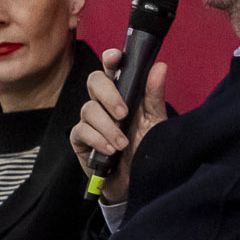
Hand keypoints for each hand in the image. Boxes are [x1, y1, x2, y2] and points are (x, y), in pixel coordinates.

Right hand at [69, 49, 168, 203]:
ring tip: (122, 144)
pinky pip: (81, 130)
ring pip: (88, 109)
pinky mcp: (79, 139)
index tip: (115, 57)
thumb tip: (160, 66)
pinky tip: (110, 150)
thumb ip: (154, 96)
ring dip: (107, 127)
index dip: (110, 59)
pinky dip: (97, 139)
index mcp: (123, 93)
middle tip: (124, 113)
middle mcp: (104, 103)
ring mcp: (90, 120)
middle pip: (94, 81)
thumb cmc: (146, 149)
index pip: (112, 69)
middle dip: (108, 95)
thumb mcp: (155, 123)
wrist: (137, 182)